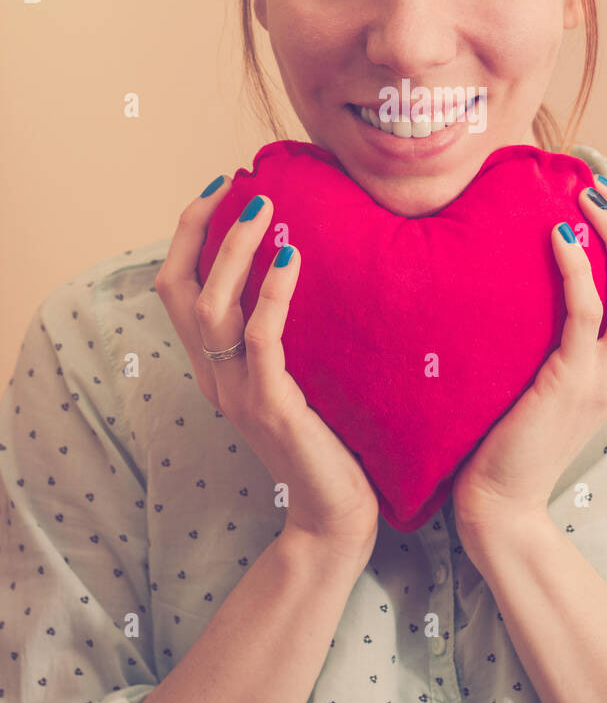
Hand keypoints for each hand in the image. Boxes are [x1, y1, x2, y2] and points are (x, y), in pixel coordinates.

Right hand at [154, 176, 379, 563]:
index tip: (217, 189)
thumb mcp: (294, 380)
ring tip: (265, 209)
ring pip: (212, 307)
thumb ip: (283, 337)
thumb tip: (303, 268)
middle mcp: (215, 378)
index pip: (176, 289)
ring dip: (235, 250)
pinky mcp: (271, 408)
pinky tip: (292, 258)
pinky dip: (272, 293)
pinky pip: (261, 340)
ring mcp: (238, 394)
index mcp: (213, 368)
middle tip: (236, 186)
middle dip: (200, 229)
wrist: (334, 516)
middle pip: (179, 289)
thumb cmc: (326, 443)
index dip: (187, 235)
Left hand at [452, 174, 606, 536]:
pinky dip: (577, 269)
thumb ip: (567, 336)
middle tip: (602, 185)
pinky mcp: (573, 382)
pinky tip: (559, 238)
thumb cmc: (515, 434)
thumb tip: (549, 276)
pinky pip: (586, 313)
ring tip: (588, 199)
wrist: (501, 500)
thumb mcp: (555, 377)